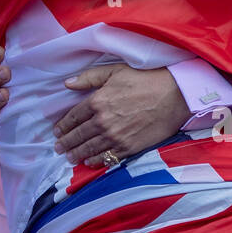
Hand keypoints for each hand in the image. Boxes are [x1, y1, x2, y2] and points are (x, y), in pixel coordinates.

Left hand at [53, 63, 188, 165]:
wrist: (174, 95)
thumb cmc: (146, 79)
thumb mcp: (116, 71)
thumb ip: (90, 78)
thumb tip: (68, 83)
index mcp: (98, 101)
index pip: (73, 117)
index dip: (63, 125)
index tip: (57, 131)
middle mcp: (103, 121)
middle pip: (78, 136)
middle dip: (66, 143)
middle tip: (59, 148)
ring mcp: (115, 136)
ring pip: (89, 149)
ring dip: (77, 154)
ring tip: (69, 157)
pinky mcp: (129, 147)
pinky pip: (107, 157)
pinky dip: (96, 161)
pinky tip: (90, 161)